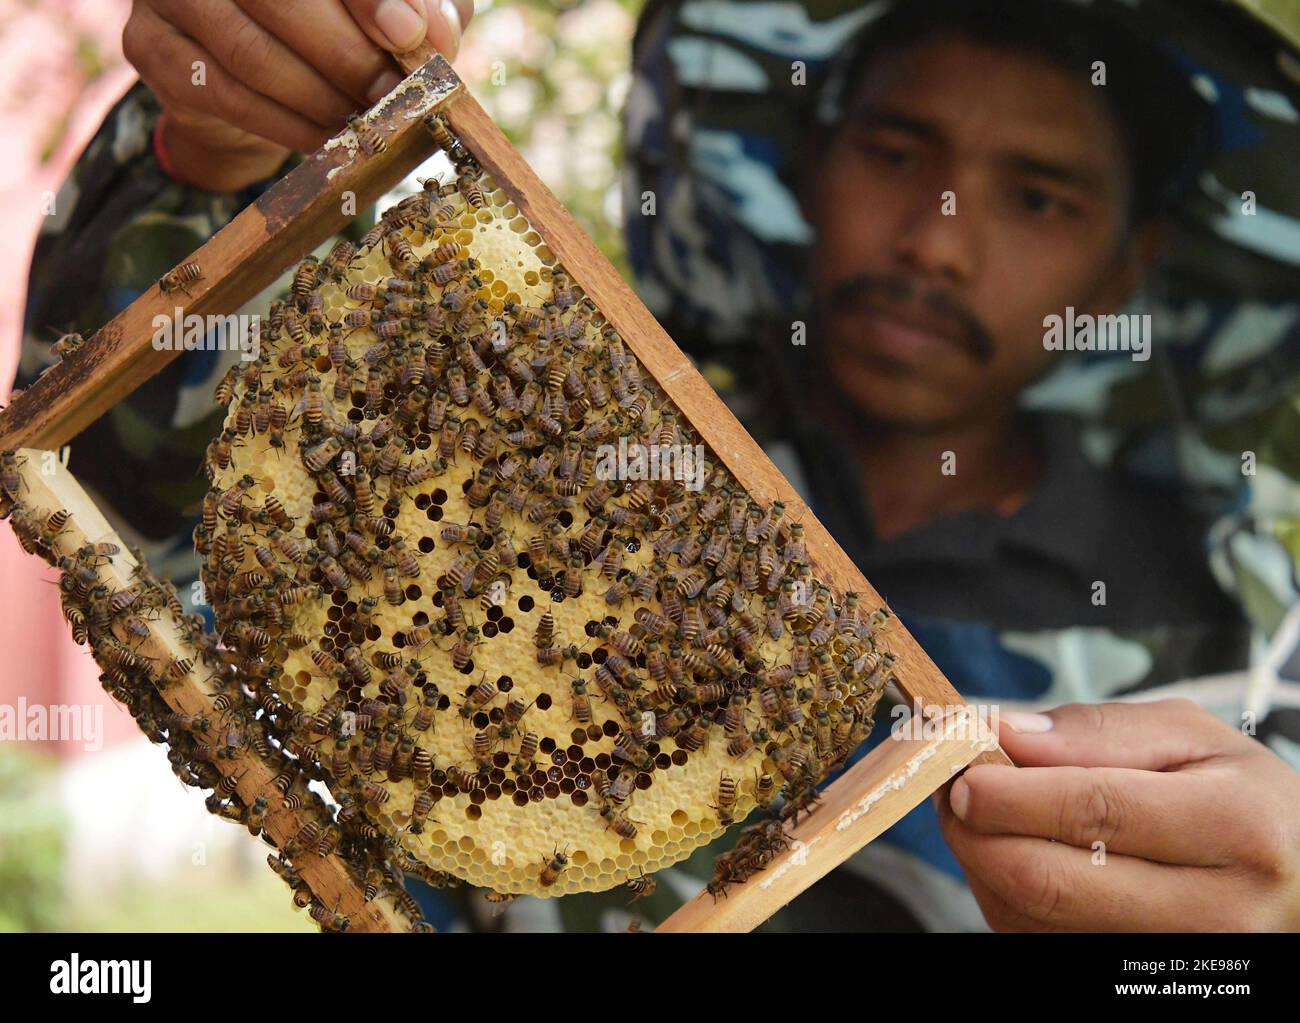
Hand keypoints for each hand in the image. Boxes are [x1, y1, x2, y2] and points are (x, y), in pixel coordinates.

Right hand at [122, 0, 473, 191]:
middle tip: (392, 94)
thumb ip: (424, 7)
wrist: (262, 82)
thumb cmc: (339, 24)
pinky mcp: (150, 47)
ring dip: (318, 97)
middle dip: (346, 54)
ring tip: (367, 122)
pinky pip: (224, 94)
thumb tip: (433, 33)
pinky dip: (285, 125)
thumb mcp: (391, 10)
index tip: (408, 36)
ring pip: (249, 51)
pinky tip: (327, 139)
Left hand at [934, 699, 1299, 930]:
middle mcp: (1210, 911)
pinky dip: (1002, 890)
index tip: (963, 763)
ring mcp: (1168, 958)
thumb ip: (1097, 729)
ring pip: (1028, 916)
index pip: (1092, 812)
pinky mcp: (1124, 976)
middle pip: (1047, 880)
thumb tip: (1008, 732)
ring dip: (980, 858)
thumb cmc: (1239, 800)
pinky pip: (1031, 937)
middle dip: (975, 828)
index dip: (1009, 790)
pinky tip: (1014, 851)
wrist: (1293, 877)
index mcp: (1233, 830)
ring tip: (985, 811)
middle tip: (955, 785)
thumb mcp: (1192, 737)